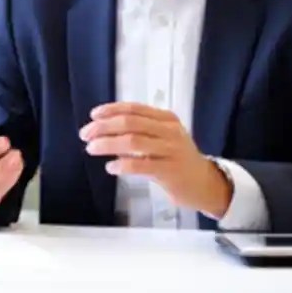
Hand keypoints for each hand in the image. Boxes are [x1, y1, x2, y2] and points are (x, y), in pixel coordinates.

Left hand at [79, 102, 231, 218]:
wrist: (206, 183)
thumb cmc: (178, 159)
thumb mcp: (164, 137)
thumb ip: (140, 130)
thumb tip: (104, 127)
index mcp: (166, 119)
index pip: (134, 108)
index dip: (111, 110)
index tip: (93, 115)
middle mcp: (170, 131)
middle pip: (130, 122)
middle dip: (104, 127)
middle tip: (85, 134)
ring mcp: (171, 151)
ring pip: (133, 141)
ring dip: (107, 144)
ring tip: (92, 148)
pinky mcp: (170, 171)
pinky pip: (140, 166)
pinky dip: (122, 165)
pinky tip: (111, 167)